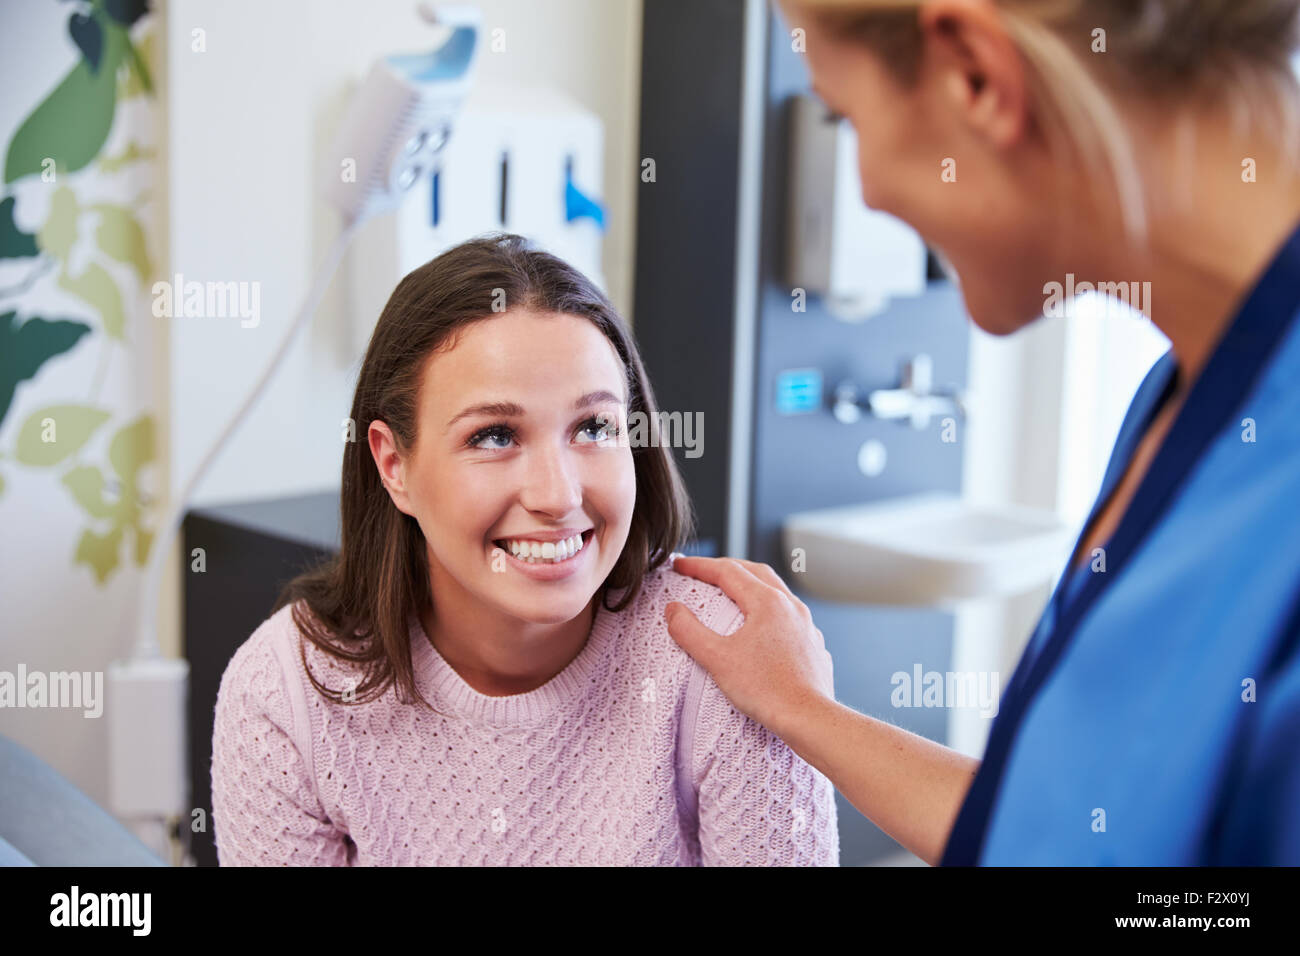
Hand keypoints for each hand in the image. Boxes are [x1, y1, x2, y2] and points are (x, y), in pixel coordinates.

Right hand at [665, 554, 833, 732]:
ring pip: (775, 591)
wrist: (810, 719)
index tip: (679, 565)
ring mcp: (805, 624)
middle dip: (726, 567)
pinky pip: (788, 615)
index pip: (727, 571)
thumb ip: (690, 631)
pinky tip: (761, 626)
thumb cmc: (767, 690)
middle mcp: (790, 606)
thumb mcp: (718, 659)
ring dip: (750, 585)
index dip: (699, 566)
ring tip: (731, 593)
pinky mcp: (811, 644)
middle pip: (754, 572)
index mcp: (767, 602)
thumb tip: (673, 611)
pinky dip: (768, 609)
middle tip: (702, 572)